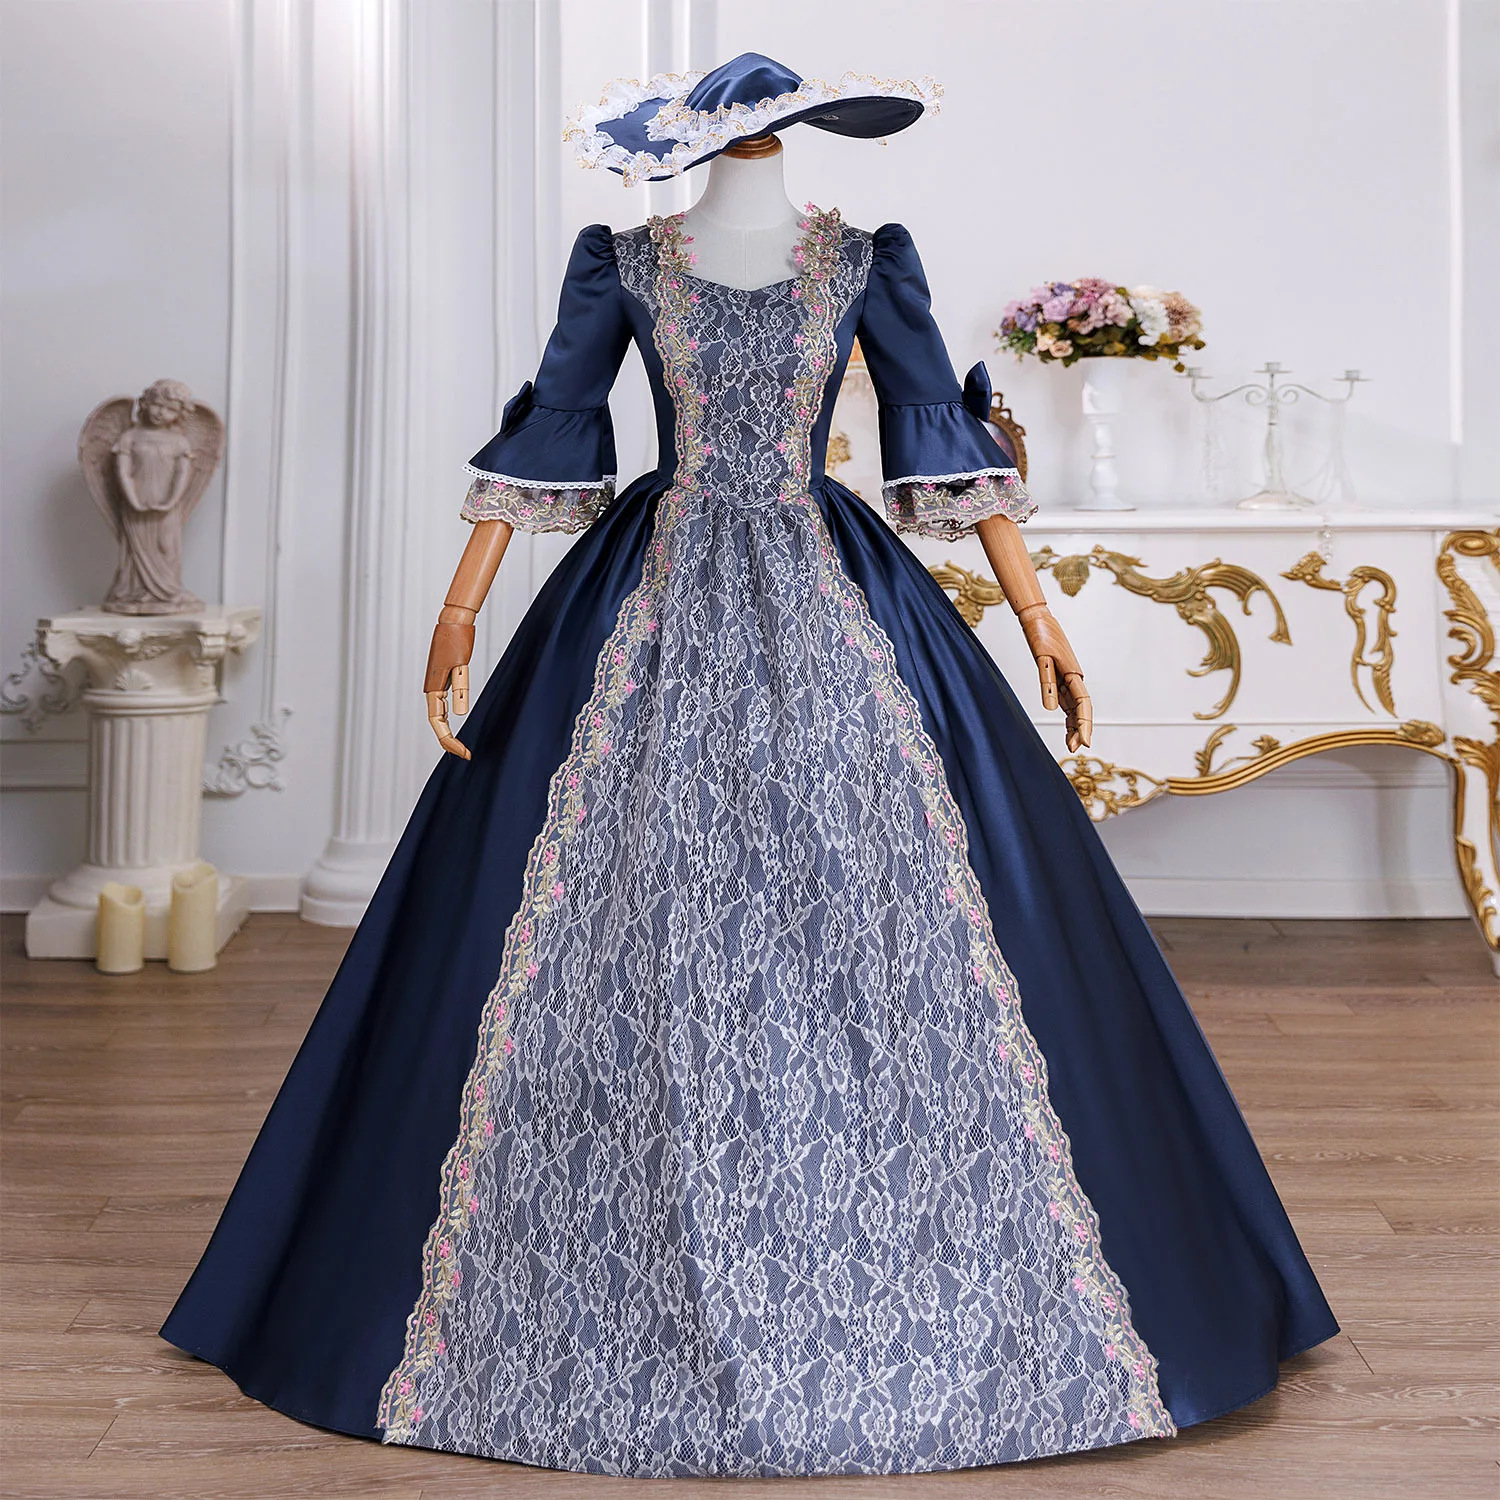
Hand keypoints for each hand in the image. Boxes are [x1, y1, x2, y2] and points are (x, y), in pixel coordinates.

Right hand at [425, 607, 474, 759]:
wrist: (453, 621)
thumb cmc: (457, 639)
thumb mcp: (461, 666)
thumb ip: (460, 689)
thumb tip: (460, 713)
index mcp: (434, 688)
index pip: (438, 723)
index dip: (449, 741)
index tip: (464, 752)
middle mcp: (431, 689)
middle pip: (437, 723)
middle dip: (449, 741)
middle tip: (466, 754)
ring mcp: (435, 684)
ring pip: (438, 715)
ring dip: (447, 732)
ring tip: (461, 746)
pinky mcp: (442, 679)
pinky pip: (442, 703)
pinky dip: (448, 717)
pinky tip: (457, 721)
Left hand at [1018, 604, 1091, 751]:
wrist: (1038, 620)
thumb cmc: (1041, 635)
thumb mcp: (1042, 658)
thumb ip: (1047, 682)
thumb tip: (1050, 708)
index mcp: (1073, 674)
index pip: (1083, 705)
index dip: (1084, 724)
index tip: (1084, 742)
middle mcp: (1074, 679)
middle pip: (1082, 709)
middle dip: (1081, 729)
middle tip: (1076, 749)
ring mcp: (1068, 679)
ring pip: (1076, 707)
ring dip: (1075, 725)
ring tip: (1071, 745)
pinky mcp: (1061, 678)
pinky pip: (1068, 701)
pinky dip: (1068, 715)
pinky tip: (1067, 728)